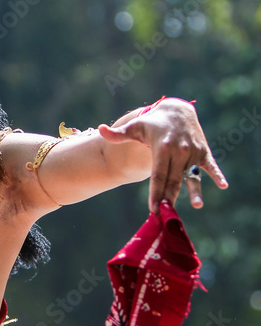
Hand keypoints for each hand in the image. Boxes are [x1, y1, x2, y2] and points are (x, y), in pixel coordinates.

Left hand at [98, 98, 227, 211]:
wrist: (177, 110)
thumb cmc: (151, 123)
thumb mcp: (134, 127)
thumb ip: (118, 134)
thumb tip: (101, 129)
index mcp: (162, 148)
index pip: (158, 176)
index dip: (156, 193)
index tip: (153, 209)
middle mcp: (179, 151)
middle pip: (174, 180)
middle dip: (170, 198)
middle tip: (166, 215)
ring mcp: (192, 152)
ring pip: (191, 176)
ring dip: (194, 191)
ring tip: (196, 205)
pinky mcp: (203, 152)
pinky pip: (210, 166)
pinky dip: (217, 175)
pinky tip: (223, 185)